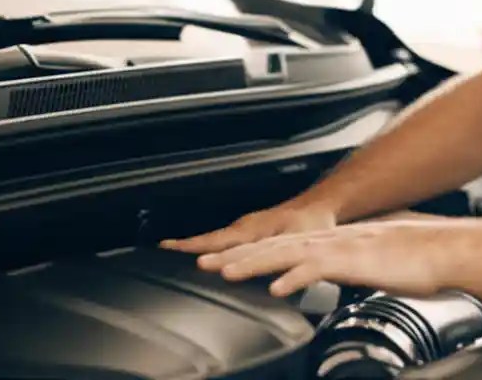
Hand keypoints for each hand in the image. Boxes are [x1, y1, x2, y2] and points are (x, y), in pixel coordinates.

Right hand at [159, 200, 337, 253]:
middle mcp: (245, 227)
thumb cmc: (312, 223)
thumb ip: (280, 257)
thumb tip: (265, 276)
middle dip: (184, 245)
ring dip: (194, 245)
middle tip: (161, 249)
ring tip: (171, 251)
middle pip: (209, 238)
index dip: (196, 248)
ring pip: (214, 238)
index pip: (217, 241)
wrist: (320, 206)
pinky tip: (205, 253)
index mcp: (252, 229)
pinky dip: (208, 244)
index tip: (171, 251)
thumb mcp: (299, 242)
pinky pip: (223, 238)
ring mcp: (246, 227)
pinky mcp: (251, 230)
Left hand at [195, 219, 469, 297]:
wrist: (443, 249)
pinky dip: (294, 277)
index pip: (283, 247)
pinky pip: (317, 269)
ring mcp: (341, 249)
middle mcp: (332, 241)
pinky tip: (277, 288)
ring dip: (254, 264)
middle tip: (203, 263)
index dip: (250, 254)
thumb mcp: (372, 263)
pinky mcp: (355, 261)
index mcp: (334, 242)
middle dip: (237, 256)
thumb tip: (337, 277)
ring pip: (287, 254)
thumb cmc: (416, 259)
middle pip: (275, 247)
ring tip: (226, 272)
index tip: (222, 262)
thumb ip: (348, 268)